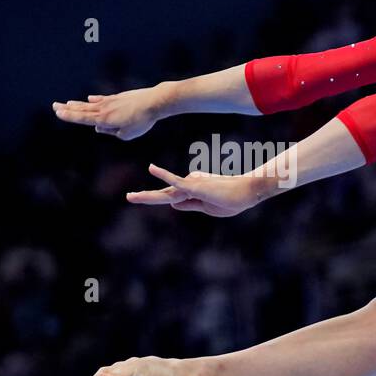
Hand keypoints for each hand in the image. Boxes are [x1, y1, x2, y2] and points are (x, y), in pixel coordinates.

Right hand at [51, 84, 169, 140]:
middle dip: (67, 109)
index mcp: (104, 119)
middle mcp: (104, 109)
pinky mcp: (119, 98)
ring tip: (66, 102)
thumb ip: (111, 132)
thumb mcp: (126, 134)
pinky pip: (103, 99)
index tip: (57, 112)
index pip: (82, 118)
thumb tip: (99, 128)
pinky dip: (95, 100)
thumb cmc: (141, 121)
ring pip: (90, 104)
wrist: (154, 102)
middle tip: (54, 106)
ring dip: (78, 104)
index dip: (69, 116)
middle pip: (82, 110)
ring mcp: (111, 101)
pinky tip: (89, 98)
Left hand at [126, 164, 269, 217]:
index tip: (138, 196)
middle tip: (128, 197)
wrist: (247, 191)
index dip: (154, 198)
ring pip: (167, 193)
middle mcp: (188, 186)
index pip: (170, 197)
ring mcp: (191, 185)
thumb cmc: (231, 199)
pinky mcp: (195, 185)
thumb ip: (189, 205)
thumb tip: (171, 203)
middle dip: (145, 197)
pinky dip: (163, 175)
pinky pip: (176, 180)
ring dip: (151, 198)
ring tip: (131, 197)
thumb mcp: (207, 207)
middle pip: (163, 194)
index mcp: (192, 193)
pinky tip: (151, 168)